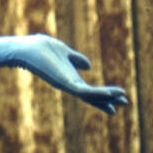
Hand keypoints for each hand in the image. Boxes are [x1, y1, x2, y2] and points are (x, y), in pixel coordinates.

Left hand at [8, 34, 127, 114]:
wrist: (27, 49)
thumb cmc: (42, 49)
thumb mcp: (64, 52)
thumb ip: (76, 59)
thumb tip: (88, 66)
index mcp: (70, 78)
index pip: (90, 89)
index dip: (104, 93)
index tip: (120, 96)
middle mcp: (69, 84)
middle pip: (92, 95)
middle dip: (108, 99)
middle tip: (125, 103)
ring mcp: (67, 84)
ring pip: (90, 94)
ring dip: (106, 96)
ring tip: (122, 97)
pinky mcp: (64, 83)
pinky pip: (84, 90)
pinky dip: (97, 93)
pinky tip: (111, 93)